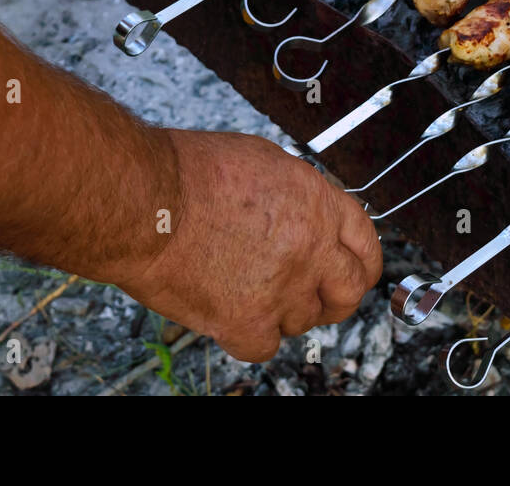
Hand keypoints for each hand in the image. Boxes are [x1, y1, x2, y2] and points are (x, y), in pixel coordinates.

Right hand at [117, 129, 382, 362]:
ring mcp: (282, 288)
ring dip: (282, 310)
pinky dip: (250, 336)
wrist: (144, 201)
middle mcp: (310, 248)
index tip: (355, 270)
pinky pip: (265, 346)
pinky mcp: (246, 322)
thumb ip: (298, 196)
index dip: (362, 260)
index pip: (366, 243)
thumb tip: (309, 215)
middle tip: (313, 292)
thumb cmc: (187, 172)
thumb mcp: (265, 162)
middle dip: (335, 294)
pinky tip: (232, 313)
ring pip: (304, 320)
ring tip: (248, 286)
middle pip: (349, 290)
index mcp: (318, 204)